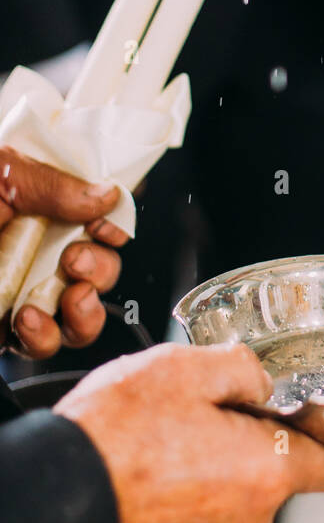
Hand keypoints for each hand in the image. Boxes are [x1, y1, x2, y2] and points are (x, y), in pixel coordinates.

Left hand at [0, 148, 127, 357]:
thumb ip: (50, 181)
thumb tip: (106, 194)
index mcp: (33, 203)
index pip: (94, 213)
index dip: (112, 221)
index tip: (109, 224)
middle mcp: (32, 247)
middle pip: (99, 265)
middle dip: (101, 267)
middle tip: (76, 259)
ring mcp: (19, 290)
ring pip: (82, 310)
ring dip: (87, 306)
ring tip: (68, 294)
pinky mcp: (3, 327)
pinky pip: (45, 341)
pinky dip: (45, 333)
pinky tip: (25, 317)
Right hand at [55, 343, 323, 522]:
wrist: (63, 490)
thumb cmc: (119, 435)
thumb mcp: (188, 367)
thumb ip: (246, 369)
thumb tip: (261, 382)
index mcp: (269, 472)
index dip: (323, 429)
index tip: (301, 408)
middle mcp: (254, 516)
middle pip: (286, 469)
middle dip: (262, 434)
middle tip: (220, 405)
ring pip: (247, 486)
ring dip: (228, 456)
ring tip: (182, 430)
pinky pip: (215, 504)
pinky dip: (201, 480)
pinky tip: (166, 455)